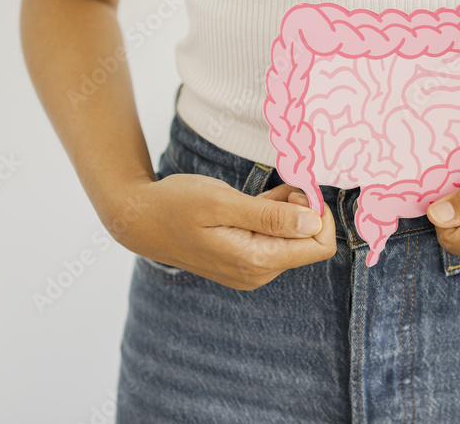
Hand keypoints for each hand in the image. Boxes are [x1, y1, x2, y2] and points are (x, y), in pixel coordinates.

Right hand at [104, 174, 336, 289]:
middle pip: (307, 242)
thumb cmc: (177, 205)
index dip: (317, 214)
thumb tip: (313, 224)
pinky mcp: (244, 261)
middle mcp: (258, 272)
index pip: (319, 246)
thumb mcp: (223, 202)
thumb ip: (269, 216)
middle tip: (279, 188)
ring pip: (291, 238)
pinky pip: (273, 239)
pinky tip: (255, 202)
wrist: (140, 220)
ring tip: (260, 195)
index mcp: (256, 261)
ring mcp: (250, 269)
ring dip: (285, 212)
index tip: (297, 191)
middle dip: (301, 211)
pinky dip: (272, 217)